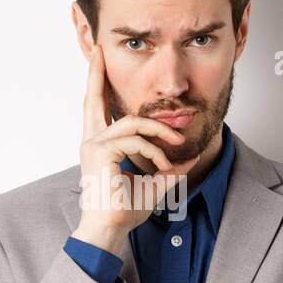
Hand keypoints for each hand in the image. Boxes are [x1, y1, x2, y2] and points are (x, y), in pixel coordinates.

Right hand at [74, 43, 197, 253]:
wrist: (109, 231)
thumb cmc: (124, 212)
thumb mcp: (155, 186)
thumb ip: (170, 169)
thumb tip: (191, 157)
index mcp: (99, 146)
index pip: (99, 109)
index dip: (99, 86)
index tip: (100, 64)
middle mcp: (91, 141)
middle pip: (93, 99)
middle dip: (97, 74)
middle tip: (99, 50)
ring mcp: (93, 145)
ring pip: (132, 122)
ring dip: (159, 131)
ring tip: (175, 145)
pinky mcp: (99, 151)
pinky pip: (135, 139)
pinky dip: (154, 151)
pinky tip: (162, 167)